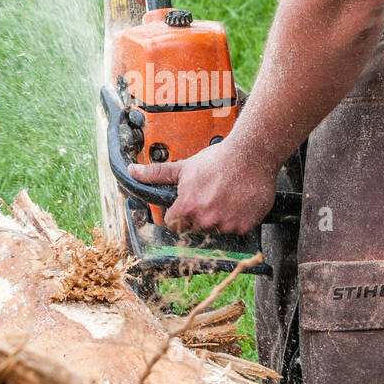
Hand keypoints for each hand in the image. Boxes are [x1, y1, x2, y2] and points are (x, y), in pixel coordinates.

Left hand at [128, 142, 276, 236]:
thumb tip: (132, 171)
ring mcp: (226, 225)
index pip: (173, 224)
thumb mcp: (184, 166)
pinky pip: (236, 229)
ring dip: (219, 218)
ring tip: (225, 197)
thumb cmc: (218, 159)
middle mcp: (206, 220)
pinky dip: (238, 219)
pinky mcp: (244, 226)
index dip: (178, 214)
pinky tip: (238, 202)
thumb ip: (157, 174)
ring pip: (216, 229)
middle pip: (195, 228)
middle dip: (199, 216)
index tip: (186, 205)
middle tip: (209, 196)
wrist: (251, 155)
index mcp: (187, 207)